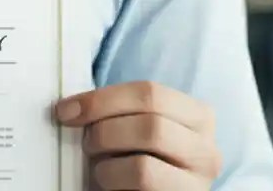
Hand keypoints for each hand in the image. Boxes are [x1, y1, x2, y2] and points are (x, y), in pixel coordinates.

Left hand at [55, 81, 220, 190]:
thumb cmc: (133, 163)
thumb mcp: (131, 130)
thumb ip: (116, 113)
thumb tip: (70, 107)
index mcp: (197, 117)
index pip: (149, 92)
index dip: (101, 99)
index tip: (66, 110)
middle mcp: (206, 150)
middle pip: (149, 123)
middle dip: (104, 130)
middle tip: (87, 144)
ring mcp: (199, 183)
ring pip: (145, 159)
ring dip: (108, 161)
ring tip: (101, 167)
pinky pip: (142, 182)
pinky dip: (114, 180)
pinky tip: (111, 184)